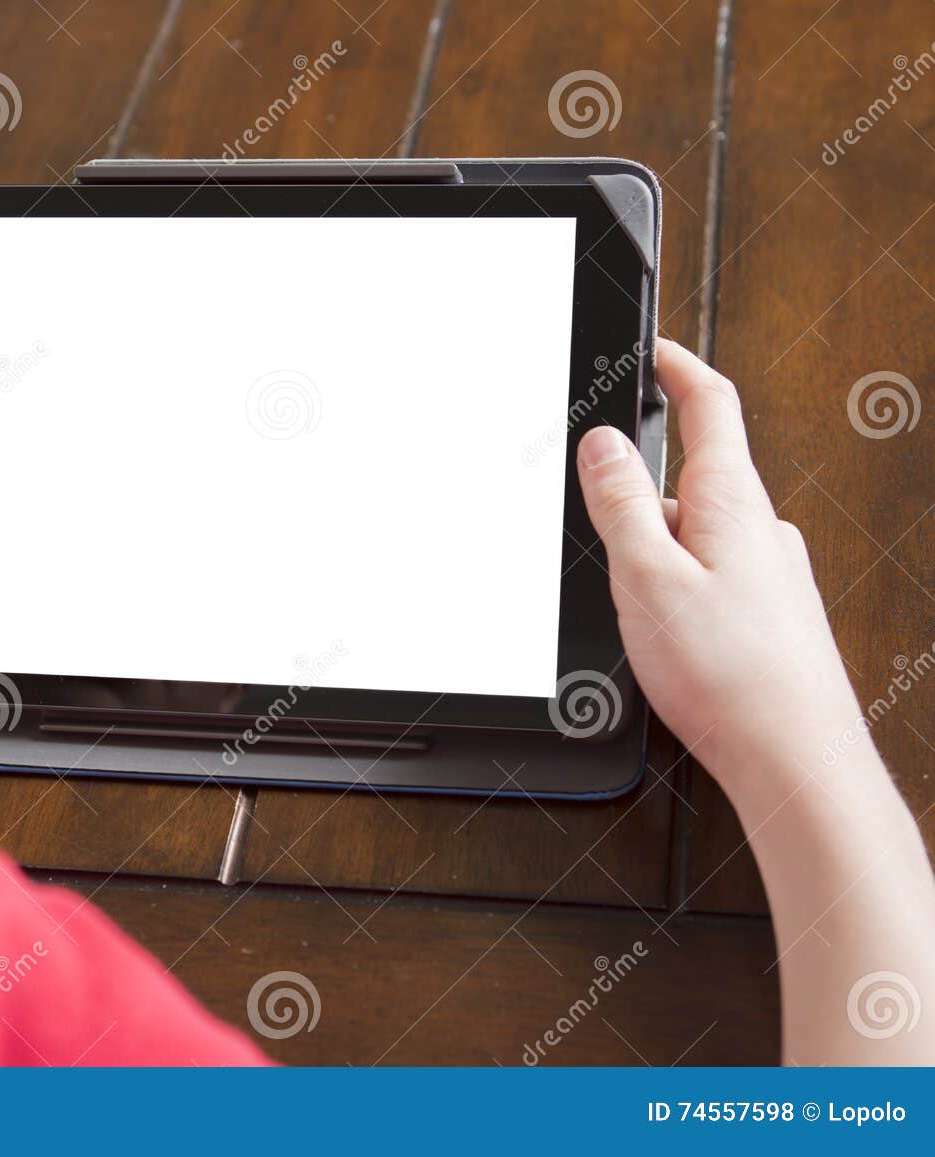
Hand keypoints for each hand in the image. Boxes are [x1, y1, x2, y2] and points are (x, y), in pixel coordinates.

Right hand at [575, 338, 872, 789]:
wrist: (796, 758)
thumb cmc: (730, 674)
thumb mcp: (647, 577)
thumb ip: (622, 505)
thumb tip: (604, 443)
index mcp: (733, 501)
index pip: (709, 404)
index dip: (676, 366)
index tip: (652, 346)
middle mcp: (760, 528)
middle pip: (691, 476)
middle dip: (637, 492)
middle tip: (598, 529)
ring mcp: (768, 572)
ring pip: (694, 535)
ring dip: (652, 552)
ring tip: (630, 609)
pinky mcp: (766, 614)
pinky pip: (708, 575)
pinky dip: (673, 586)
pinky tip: (659, 634)